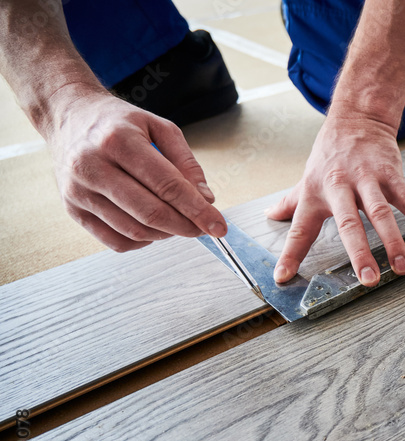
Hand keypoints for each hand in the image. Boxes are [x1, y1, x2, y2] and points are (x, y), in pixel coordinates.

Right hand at [45, 86, 225, 251]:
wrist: (69, 117)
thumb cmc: (118, 123)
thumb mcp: (159, 127)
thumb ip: (186, 162)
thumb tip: (205, 199)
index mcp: (118, 141)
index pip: (167, 185)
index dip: (197, 210)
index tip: (218, 226)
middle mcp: (92, 166)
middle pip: (150, 213)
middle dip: (185, 226)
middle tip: (203, 227)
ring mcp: (78, 191)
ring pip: (134, 231)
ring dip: (166, 234)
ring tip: (178, 222)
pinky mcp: (73, 210)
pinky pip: (115, 241)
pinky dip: (142, 241)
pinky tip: (153, 228)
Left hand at [268, 113, 404, 284]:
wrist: (357, 118)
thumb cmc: (331, 154)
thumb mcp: (307, 177)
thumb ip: (290, 201)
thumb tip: (269, 215)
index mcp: (316, 194)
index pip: (299, 228)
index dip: (290, 254)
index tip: (283, 278)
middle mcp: (339, 188)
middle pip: (349, 224)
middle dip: (359, 252)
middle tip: (368, 280)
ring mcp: (367, 180)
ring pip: (381, 213)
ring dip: (393, 241)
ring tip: (401, 267)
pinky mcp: (391, 174)